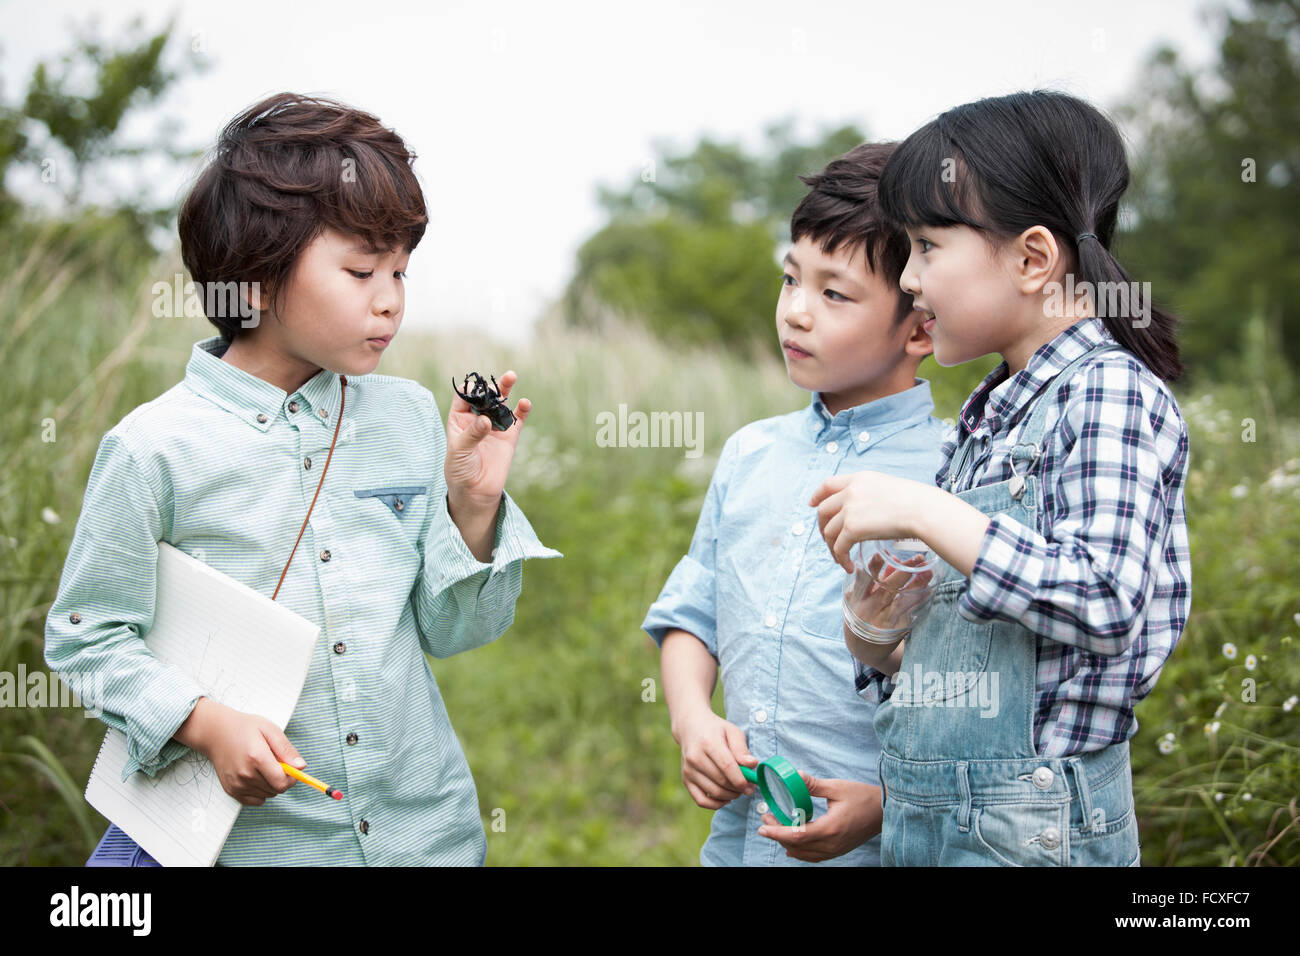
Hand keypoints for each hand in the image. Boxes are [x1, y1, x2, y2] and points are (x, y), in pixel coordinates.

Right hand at [180, 698, 303, 806]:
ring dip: (271, 784)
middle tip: (275, 763)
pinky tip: (257, 777)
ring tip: (263, 766)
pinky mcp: (231, 790)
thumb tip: (301, 767)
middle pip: (276, 790)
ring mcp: (236, 784)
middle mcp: (245, 774)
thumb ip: (286, 749)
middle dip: (282, 779)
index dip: (292, 778)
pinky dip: (260, 791)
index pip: (282, 783)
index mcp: (257, 758)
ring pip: (267, 795)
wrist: (215, 732)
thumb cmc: (243, 728)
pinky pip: (255, 800)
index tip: (291, 768)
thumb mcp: (270, 730)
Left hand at [444, 370, 531, 511]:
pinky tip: (525, 402)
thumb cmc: (460, 470)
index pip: (463, 396)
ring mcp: (494, 426)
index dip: (470, 389)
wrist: (476, 492)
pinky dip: (522, 410)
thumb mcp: (459, 452)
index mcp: (459, 419)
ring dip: (506, 389)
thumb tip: (485, 420)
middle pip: (485, 396)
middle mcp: (477, 418)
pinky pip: (517, 419)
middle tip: (496, 381)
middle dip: (490, 386)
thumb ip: (472, 435)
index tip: (477, 388)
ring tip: (510, 376)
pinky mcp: (509, 436)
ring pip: (501, 403)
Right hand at [673, 709, 756, 809]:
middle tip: (749, 788)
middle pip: (721, 781)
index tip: (751, 785)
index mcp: (708, 743)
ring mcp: (688, 770)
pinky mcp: (686, 779)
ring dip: (730, 796)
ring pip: (713, 792)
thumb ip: (742, 749)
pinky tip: (726, 798)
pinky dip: (716, 804)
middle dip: (739, 789)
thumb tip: (752, 764)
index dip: (741, 779)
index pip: (727, 766)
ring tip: (738, 790)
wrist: (690, 727)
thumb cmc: (716, 730)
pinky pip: (701, 800)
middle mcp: (695, 757)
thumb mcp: (732, 732)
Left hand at [757, 773, 882, 862]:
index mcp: (830, 829)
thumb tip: (793, 775)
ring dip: (787, 843)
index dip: (777, 832)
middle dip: (778, 835)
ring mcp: (835, 850)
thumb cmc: (863, 797)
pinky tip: (791, 846)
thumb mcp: (837, 787)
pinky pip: (814, 856)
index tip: (762, 827)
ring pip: (804, 854)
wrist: (885, 812)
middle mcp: (831, 844)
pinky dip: (800, 851)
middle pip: (797, 847)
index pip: (796, 836)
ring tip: (776, 827)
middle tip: (766, 819)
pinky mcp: (838, 850)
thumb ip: (813, 784)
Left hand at [809, 471, 935, 571]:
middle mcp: (850, 492)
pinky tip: (849, 566)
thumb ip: (869, 494)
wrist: (922, 510)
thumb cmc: (914, 502)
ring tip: (841, 558)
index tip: (812, 504)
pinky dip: (841, 559)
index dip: (817, 495)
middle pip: (823, 510)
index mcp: (859, 479)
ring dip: (832, 547)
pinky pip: (839, 547)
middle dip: (822, 527)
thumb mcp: (887, 487)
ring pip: (829, 532)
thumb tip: (863, 509)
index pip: (828, 484)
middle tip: (828, 539)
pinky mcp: (853, 528)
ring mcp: (850, 510)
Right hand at [843, 550, 933, 633]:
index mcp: (856, 600)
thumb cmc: (862, 616)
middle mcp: (869, 610)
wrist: (864, 648)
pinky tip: (929, 591)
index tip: (886, 553)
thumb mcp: (861, 598)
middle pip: (887, 588)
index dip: (874, 566)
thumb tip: (893, 558)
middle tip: (918, 558)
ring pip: (902, 600)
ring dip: (917, 585)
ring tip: (929, 572)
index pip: (864, 579)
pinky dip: (920, 600)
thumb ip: (877, 578)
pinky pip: (910, 612)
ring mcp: (883, 620)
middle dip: (904, 571)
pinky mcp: (896, 629)